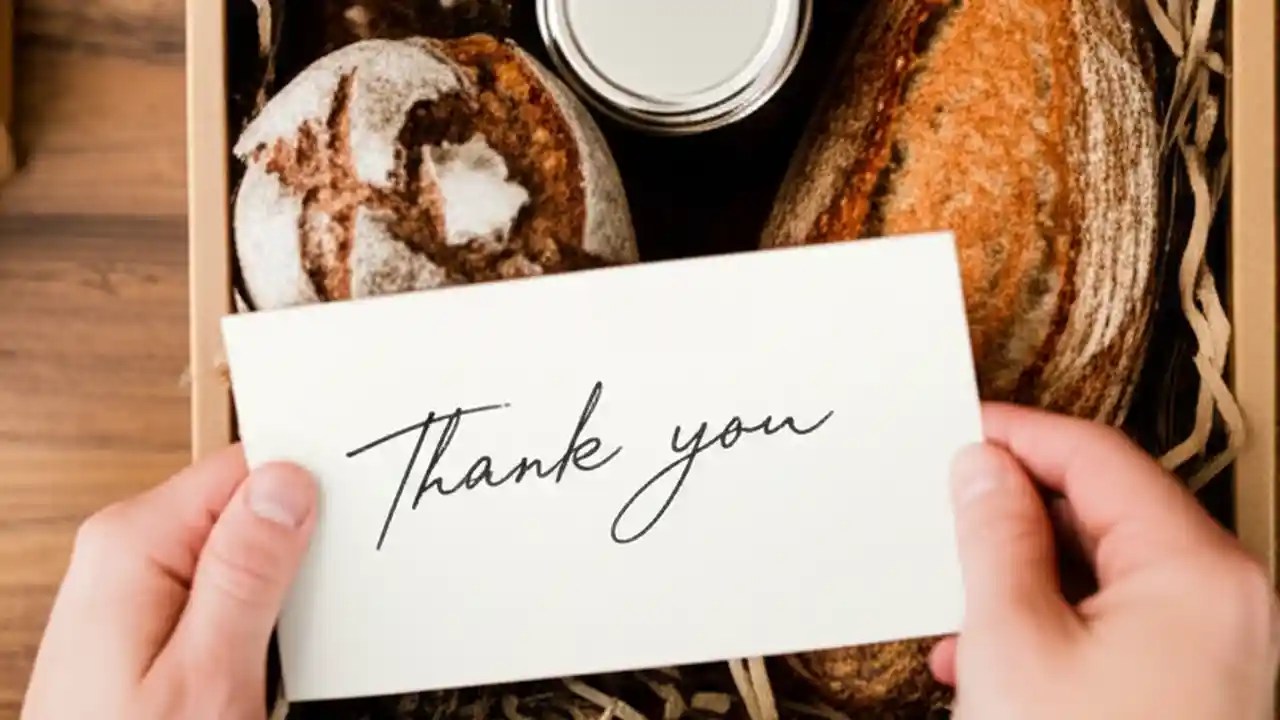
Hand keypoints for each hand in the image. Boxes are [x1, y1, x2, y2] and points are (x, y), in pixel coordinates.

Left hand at [22, 445, 316, 719]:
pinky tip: (250, 663)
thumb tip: (286, 482)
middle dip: (286, 551)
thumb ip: (247, 571)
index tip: (342, 529)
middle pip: (238, 509)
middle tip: (302, 615)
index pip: (243, 468)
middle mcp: (121, 554)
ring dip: (268, 594)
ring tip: (269, 656)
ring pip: (232, 553)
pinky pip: (211, 590)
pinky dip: (244, 618)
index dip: (301, 495)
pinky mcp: (135, 621)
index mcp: (133, 545)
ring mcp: (125, 588)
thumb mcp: (209, 674)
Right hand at [929, 402, 1279, 718]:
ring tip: (966, 609)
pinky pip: (1114, 622)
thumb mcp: (1014, 640)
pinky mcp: (1191, 685)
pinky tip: (995, 656)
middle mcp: (1223, 601)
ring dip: (1025, 577)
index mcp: (1196, 570)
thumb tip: (986, 473)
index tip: (964, 435)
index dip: (1020, 435)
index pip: (1098, 456)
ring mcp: (1214, 647)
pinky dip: (1052, 623)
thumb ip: (996, 538)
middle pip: (1104, 510)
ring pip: (1103, 571)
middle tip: (954, 516)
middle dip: (1017, 514)